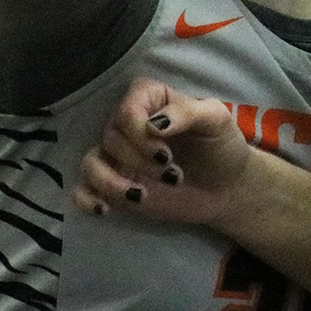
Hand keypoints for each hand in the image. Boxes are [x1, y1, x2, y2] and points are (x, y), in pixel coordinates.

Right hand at [73, 77, 256, 227]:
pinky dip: (86, 199)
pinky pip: (83, 189)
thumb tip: (153, 124)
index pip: (126, 108)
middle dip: (138, 160)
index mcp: (150, 100)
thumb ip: (187, 112)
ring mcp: (118, 157)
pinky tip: (105, 210)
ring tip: (142, 196)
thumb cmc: (221, 145)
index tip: (165, 152)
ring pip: (91, 163)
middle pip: (110, 137)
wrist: (226, 187)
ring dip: (112, 182)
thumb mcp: (216, 119)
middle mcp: (128, 126)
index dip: (138, 131)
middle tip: (173, 175)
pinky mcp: (115, 186)